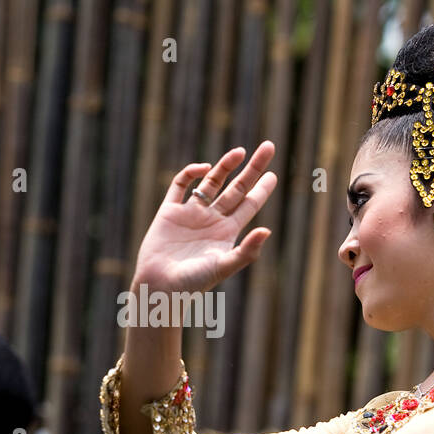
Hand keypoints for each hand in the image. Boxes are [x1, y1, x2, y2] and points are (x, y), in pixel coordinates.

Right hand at [131, 141, 277, 293]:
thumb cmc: (193, 282)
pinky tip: (203, 168)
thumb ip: (246, 251)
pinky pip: (180, 186)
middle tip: (269, 147)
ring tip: (240, 151)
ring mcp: (191, 214)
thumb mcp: (224, 265)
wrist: (160, 287)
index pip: (249, 205)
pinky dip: (190, 173)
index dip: (262, 188)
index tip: (274, 173)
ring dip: (225, 166)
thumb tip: (267, 230)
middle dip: (252, 168)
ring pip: (211, 183)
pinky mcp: (169, 212)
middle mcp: (211, 220)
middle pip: (236, 188)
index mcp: (227, 233)